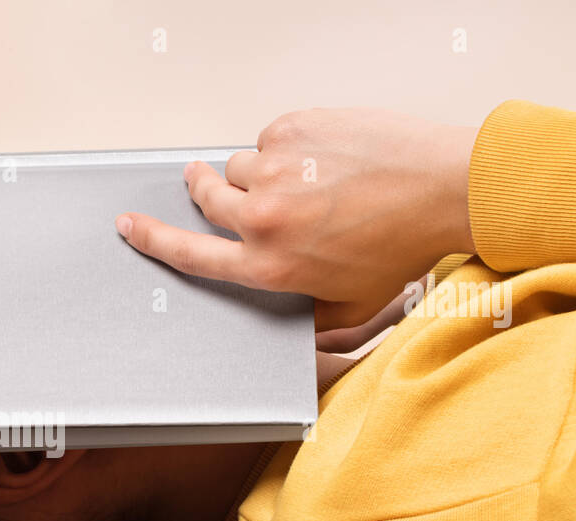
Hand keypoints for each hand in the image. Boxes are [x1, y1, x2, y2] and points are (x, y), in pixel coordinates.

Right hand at [115, 109, 476, 329]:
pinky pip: (271, 136)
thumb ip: (312, 324)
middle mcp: (263, 218)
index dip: (152, 239)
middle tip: (206, 181)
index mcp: (269, 266)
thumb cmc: (405, 247)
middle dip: (203, 188)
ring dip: (257, 171)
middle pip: (205, 196)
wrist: (446, 187)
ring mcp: (275, 168)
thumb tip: (298, 337)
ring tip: (300, 179)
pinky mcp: (295, 128)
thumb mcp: (354, 307)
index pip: (190, 254)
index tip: (129, 224)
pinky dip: (289, 145)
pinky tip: (323, 158)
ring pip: (238, 164)